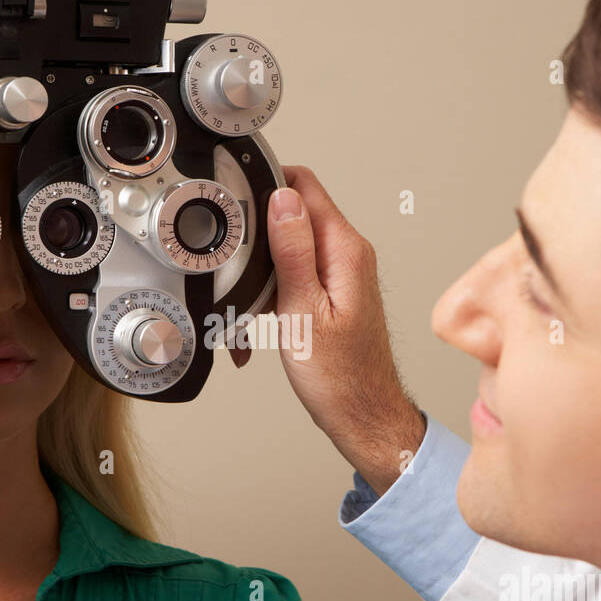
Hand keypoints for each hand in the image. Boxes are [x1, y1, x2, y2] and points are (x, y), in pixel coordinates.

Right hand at [265, 165, 425, 494]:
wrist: (362, 415)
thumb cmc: (339, 377)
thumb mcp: (303, 309)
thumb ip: (293, 250)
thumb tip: (282, 197)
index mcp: (345, 250)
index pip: (304, 186)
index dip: (266, 186)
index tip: (238, 203)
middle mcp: (349, 254)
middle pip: (292, 215)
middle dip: (258, 238)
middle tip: (239, 270)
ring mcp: (342, 272)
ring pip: (288, 248)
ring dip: (262, 273)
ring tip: (250, 308)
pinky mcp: (333, 291)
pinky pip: (295, 275)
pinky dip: (272, 293)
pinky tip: (262, 321)